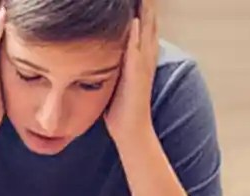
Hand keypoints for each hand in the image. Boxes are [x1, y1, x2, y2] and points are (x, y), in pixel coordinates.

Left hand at [105, 0, 158, 141]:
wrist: (131, 130)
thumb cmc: (121, 108)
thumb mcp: (116, 77)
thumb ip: (113, 62)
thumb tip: (99, 54)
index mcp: (142, 55)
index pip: (144, 23)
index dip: (142, 7)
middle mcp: (147, 55)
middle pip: (150, 19)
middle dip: (147, 3)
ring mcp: (143, 62)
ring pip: (147, 28)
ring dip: (146, 10)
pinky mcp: (137, 72)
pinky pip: (137, 46)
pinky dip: (137, 30)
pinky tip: (134, 17)